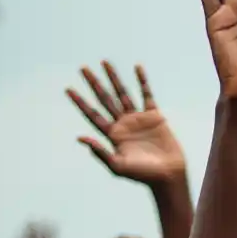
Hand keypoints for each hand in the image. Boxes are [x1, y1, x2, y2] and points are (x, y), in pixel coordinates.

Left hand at [67, 63, 185, 184]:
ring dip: (113, 78)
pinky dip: (142, 81)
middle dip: (94, 84)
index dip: (80, 102)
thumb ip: (100, 152)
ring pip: (122, 93)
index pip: (92, 114)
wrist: (168, 175)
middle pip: (104, 99)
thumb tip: (80, 138)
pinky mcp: (153, 116)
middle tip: (82, 68)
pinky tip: (137, 68)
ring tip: (104, 62)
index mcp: (112, 135)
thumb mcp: (118, 166)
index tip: (68, 89)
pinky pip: (146, 95)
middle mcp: (123, 124)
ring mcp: (138, 118)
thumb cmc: (143, 175)